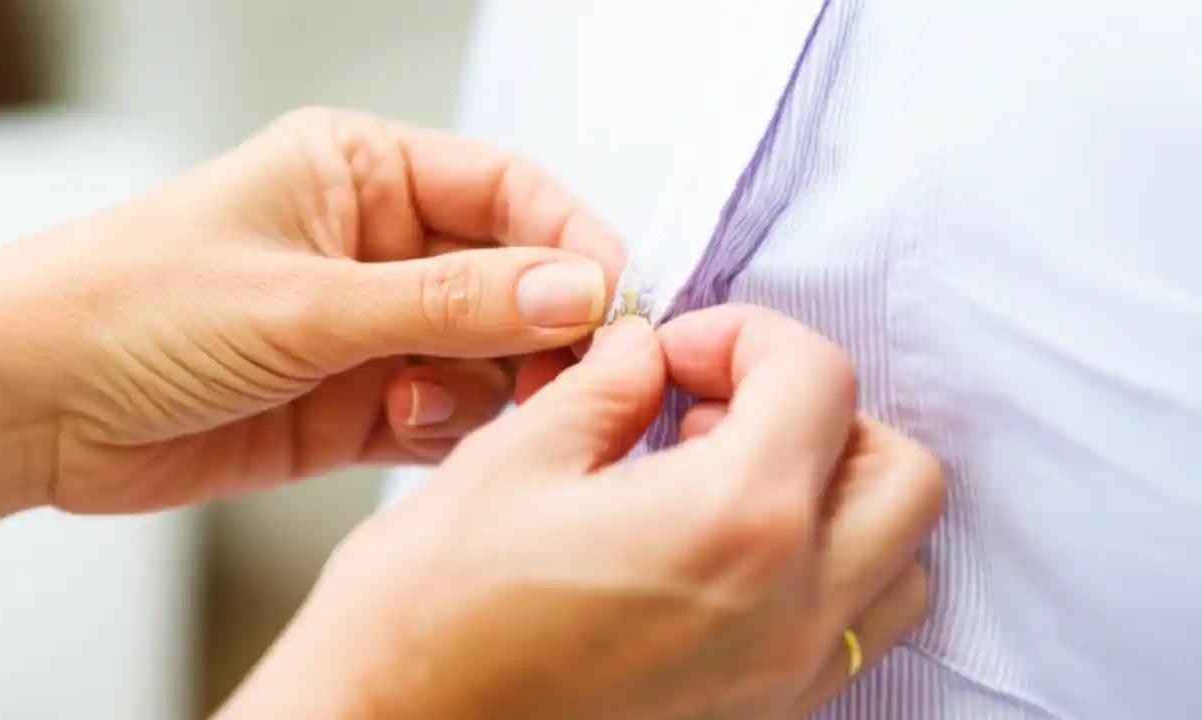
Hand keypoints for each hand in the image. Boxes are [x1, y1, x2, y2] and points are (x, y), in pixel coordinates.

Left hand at [0, 107, 622, 540]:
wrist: (32, 407)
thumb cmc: (135, 306)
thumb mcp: (307, 298)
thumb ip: (451, 302)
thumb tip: (576, 290)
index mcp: (363, 173)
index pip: (506, 187)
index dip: (568, 237)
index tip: (615, 294)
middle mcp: (378, 245)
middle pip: (511, 276)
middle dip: (541, 325)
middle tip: (568, 372)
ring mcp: (372, 327)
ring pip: (487, 353)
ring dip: (487, 383)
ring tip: (430, 400)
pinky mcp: (358, 401)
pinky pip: (445, 412)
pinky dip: (447, 426)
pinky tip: (402, 424)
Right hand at [220, 306, 944, 718]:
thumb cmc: (425, 618)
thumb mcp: (512, 461)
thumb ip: (607, 387)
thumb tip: (647, 354)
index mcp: (732, 523)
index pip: (821, 380)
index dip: (748, 335)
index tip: (678, 350)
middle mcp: (788, 612)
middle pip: (901, 473)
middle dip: (819, 409)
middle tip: (715, 404)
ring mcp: (782, 680)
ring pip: (898, 562)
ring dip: (836, 495)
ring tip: (726, 477)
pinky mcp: (758, 719)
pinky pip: (850, 631)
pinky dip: (821, 568)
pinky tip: (719, 550)